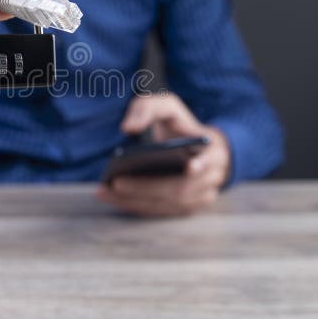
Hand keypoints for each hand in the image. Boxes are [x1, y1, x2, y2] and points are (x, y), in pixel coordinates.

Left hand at [97, 94, 230, 216]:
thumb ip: (148, 109)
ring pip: (167, 205)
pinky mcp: (185, 209)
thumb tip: (128, 128)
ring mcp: (200, 198)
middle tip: (116, 182)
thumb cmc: (177, 126)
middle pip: (179, 189)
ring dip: (134, 200)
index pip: (208, 161)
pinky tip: (113, 198)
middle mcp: (211, 178)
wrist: (194, 147)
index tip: (189, 167)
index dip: (200, 167)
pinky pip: (159, 211)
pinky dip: (135, 206)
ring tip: (104, 191)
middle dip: (146, 187)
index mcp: (213, 151)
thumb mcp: (166, 107)